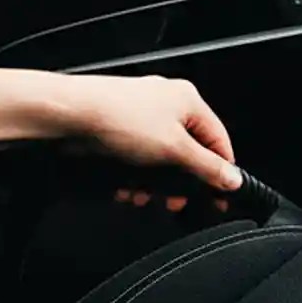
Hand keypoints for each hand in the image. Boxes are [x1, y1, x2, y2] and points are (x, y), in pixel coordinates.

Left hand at [52, 74, 242, 191]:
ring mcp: (142, 112)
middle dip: (180, 182)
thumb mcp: (174, 150)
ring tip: (143, 197)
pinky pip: (138, 155)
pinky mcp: (119, 124)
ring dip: (154, 182)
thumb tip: (232, 178)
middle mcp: (167, 102)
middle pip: (188, 151)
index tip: (219, 196)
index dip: (221, 171)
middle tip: (174, 202)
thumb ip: (206, 167)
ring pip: (161, 156)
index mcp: (189, 100)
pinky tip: (125, 189)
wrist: (69, 113)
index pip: (219, 140)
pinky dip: (135, 174)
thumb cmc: (119, 118)